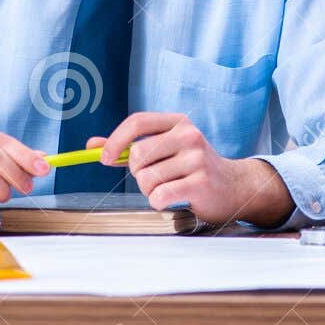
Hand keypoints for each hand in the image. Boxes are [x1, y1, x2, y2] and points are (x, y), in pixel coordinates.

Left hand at [94, 112, 291, 227]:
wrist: (233, 187)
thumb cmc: (191, 168)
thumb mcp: (164, 150)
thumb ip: (128, 147)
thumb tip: (92, 146)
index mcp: (177, 122)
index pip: (137, 122)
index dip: (115, 140)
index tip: (102, 159)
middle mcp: (189, 135)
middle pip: (137, 155)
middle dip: (137, 174)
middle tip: (153, 178)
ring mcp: (197, 158)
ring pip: (147, 179)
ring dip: (149, 190)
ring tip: (168, 188)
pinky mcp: (200, 182)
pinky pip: (159, 196)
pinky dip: (158, 202)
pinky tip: (174, 198)